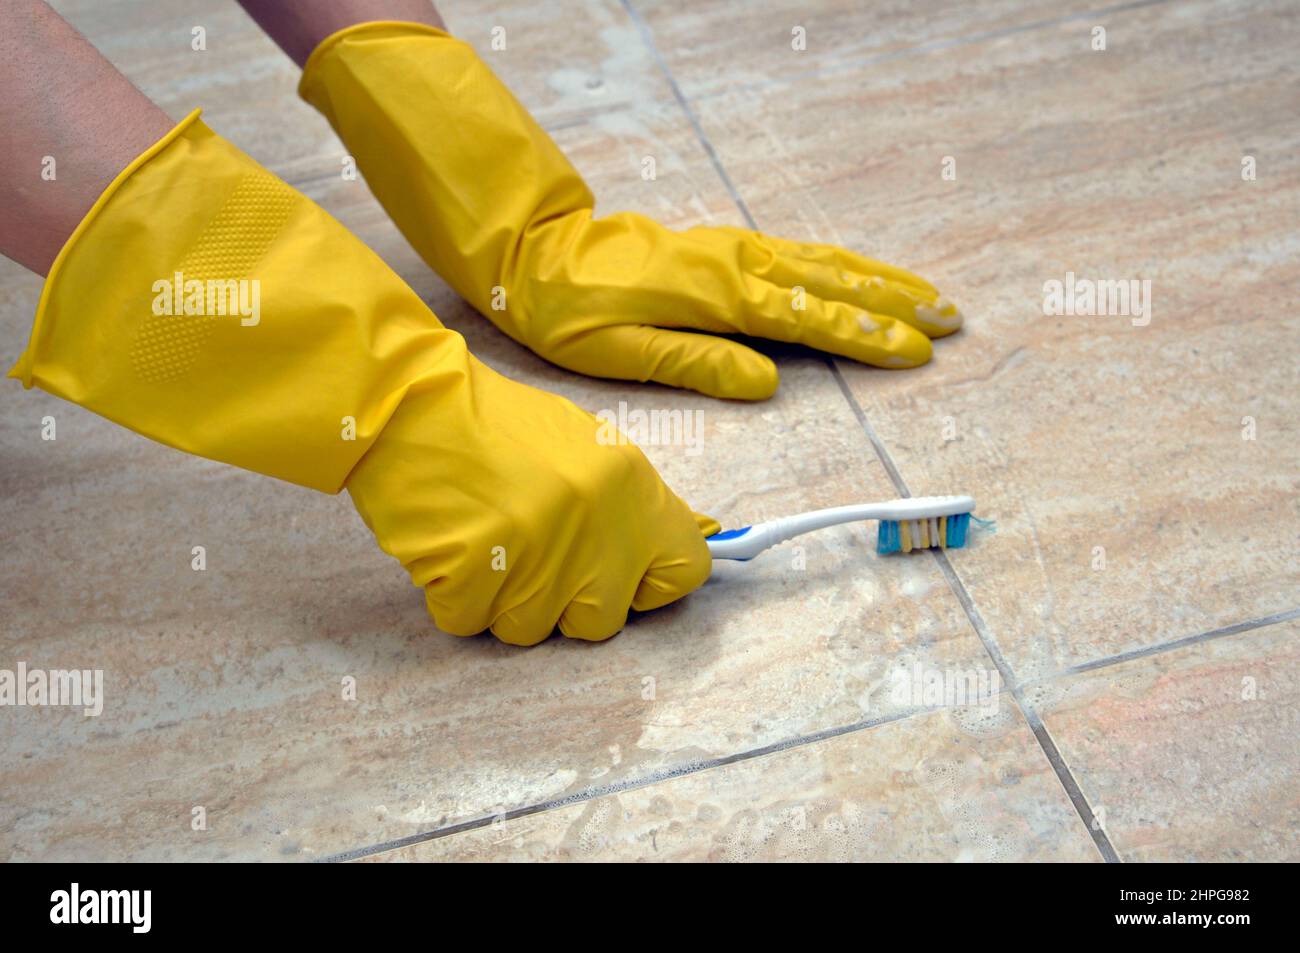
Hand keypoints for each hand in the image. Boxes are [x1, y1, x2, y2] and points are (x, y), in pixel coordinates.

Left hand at [298, 23, 962, 400]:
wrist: (532, 252)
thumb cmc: (568, 311)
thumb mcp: (620, 352)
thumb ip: (698, 363)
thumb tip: (767, 382)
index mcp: (713, 296)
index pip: (805, 319)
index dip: (864, 337)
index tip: (915, 351)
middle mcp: (733, 264)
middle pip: (830, 284)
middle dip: (893, 305)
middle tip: (951, 320)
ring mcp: (731, 249)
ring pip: (822, 263)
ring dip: (879, 282)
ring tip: (930, 298)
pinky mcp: (722, 247)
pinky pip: (797, 254)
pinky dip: (841, 267)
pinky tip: (862, 278)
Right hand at [346, 355, 715, 644]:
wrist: (408, 399)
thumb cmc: (492, 423)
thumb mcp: (584, 445)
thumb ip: (629, 503)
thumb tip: (676, 545)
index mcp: (630, 487)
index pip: (684, 570)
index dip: (648, 583)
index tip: (620, 578)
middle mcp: (595, 527)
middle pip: (602, 621)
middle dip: (564, 604)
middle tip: (529, 558)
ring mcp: (536, 556)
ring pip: (530, 630)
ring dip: (501, 600)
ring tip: (481, 540)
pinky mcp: (475, 576)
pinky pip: (468, 622)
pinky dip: (453, 595)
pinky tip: (447, 545)